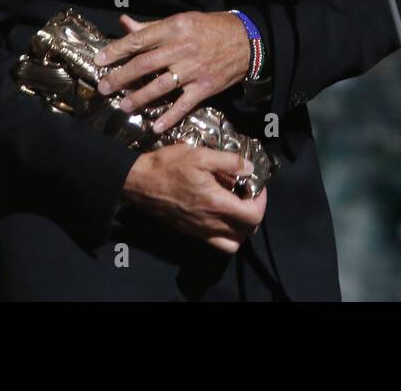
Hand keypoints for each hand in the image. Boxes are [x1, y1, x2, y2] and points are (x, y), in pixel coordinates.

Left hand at [93, 12, 249, 134]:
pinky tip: (155, 126)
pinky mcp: (205, 87)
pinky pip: (184, 104)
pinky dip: (169, 117)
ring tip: (123, 106)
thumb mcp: (181, 21)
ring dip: (139, 98)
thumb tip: (124, 23)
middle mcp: (181, 49)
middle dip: (120, 77)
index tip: (99, 60)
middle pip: (144, 65)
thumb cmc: (210, 28)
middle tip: (103, 87)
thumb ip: (151, 26)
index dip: (116, 50)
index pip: (139, 40)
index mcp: (174, 28)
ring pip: (160, 86)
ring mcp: (193, 70)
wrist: (247, 41)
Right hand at [121, 145, 266, 252]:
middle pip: (246, 233)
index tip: (257, 187)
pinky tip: (218, 211)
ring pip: (231, 244)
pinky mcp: (188, 232)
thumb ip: (229, 162)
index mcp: (217, 204)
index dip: (262, 202)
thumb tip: (250, 169)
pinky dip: (224, 233)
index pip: (253, 216)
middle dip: (254, 215)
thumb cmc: (169, 166)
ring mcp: (198, 231)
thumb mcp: (200, 155)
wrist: (138, 182)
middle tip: (249, 197)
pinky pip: (214, 242)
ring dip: (240, 229)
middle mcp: (210, 223)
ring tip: (236, 208)